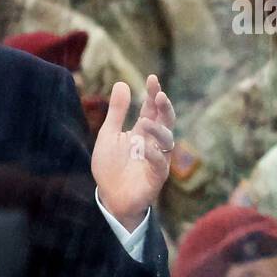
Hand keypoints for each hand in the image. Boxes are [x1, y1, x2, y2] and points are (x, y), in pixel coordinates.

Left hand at [91, 74, 175, 229]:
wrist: (109, 197)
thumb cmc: (110, 166)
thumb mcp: (109, 135)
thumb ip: (117, 112)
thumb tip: (122, 83)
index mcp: (142, 131)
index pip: (152, 109)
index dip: (153, 94)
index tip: (152, 78)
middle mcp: (153, 143)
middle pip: (165, 121)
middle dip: (164, 108)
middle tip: (159, 95)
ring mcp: (157, 159)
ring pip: (167, 141)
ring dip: (158, 130)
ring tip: (146, 122)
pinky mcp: (156, 177)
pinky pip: (160, 164)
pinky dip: (154, 155)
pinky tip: (145, 147)